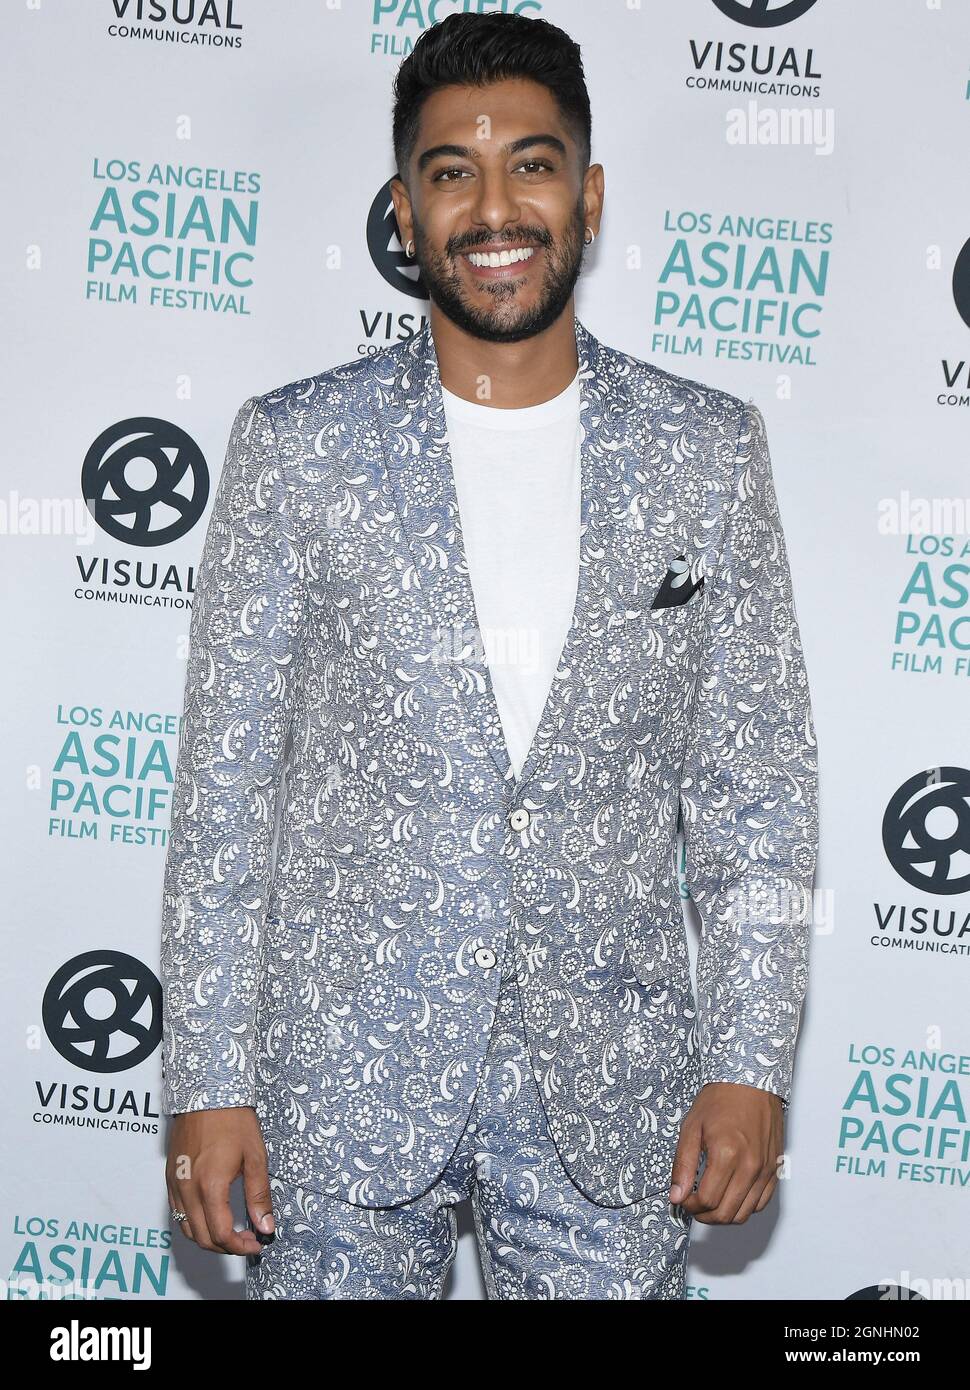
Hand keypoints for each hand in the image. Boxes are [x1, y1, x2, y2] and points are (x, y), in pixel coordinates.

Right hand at [165, 1107, 273, 1255]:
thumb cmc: (233, 1120)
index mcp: (210, 1187)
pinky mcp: (170, 1177)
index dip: (241, 1247)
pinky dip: (194, 1223)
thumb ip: (259, 1196)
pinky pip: (177, 1212)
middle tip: (247, 1239)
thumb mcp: (255, 1157)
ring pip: (186, 1229)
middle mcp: (188, 1190)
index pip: (221, 1235)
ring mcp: (175, 1184)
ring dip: (208, 1238)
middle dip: (226, 1247)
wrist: (207, 1093)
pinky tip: (212, 1215)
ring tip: (231, 1231)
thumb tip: (266, 1226)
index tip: (256, 1243)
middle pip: (202, 1238)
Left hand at [668, 1082, 783, 1222]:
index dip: (690, 1205)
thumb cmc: (721, 1099)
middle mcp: (750, 1166)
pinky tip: (730, 1196)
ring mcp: (765, 1169)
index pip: (707, 1200)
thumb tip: (677, 1195)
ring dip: (723, 1215)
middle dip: (704, 1215)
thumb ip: (683, 1165)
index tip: (683, 1199)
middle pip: (726, 1213)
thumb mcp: (692, 1127)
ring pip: (744, 1213)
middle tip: (693, 1205)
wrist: (750, 1082)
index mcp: (727, 1155)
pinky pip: (761, 1203)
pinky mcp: (775, 1169)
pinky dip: (744, 1207)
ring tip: (710, 1203)